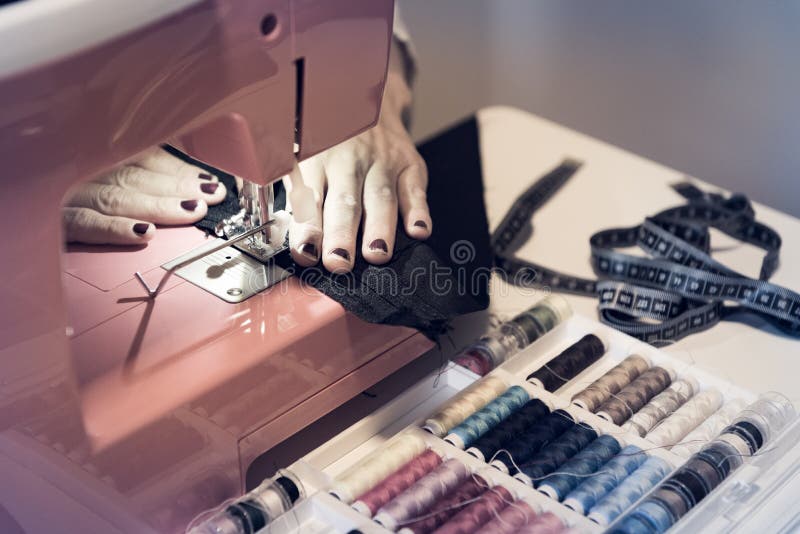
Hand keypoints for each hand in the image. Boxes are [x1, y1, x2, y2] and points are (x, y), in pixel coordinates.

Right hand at [63, 147, 226, 244]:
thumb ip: (138, 173)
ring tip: (189, 211)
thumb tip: (191, 186)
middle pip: (135, 174)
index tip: (211, 183)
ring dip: (158, 204)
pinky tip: (144, 233)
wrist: (18, 197)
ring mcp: (64, 193)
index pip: (145, 156)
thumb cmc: (68, 182)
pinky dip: (115, 228)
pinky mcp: (52, 221)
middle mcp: (80, 167)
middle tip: (209, 198)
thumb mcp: (104, 170)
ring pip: (117, 196)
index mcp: (96, 152)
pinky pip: (84, 224)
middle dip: (177, 186)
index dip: (181, 170)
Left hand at [288, 50, 430, 272]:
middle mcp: (349, 160)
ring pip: (380, 197)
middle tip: (339, 262)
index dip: (309, 228)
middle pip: (345, 201)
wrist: (364, 97)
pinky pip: (415, 188)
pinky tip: (418, 231)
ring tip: (376, 255)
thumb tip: (296, 241)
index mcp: (315, 159)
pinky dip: (419, 210)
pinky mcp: (409, 163)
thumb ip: (297, 195)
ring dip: (379, 228)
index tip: (306, 253)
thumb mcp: (299, 154)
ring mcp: (381, 161)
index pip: (310, 198)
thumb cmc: (329, 138)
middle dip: (342, 234)